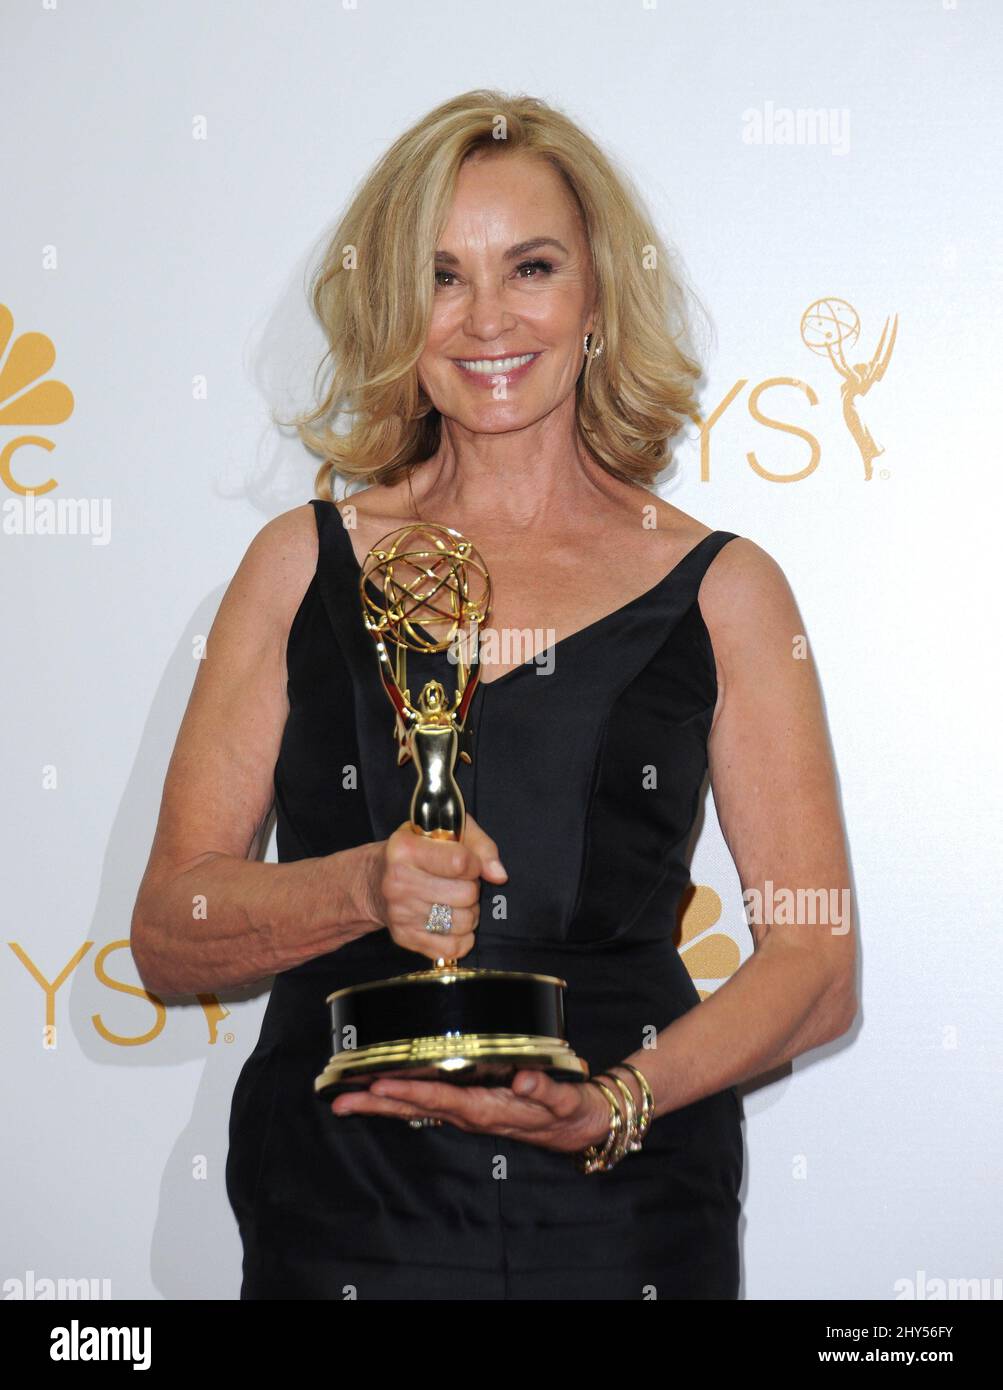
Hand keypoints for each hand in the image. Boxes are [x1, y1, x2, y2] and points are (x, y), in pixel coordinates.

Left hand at [330, 1070, 612, 1153]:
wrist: (578, 1125)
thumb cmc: (569, 1110)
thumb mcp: (563, 1101)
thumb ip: (544, 1092)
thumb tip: (521, 1083)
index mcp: (488, 1110)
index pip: (442, 1100)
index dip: (410, 1093)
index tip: (380, 1086)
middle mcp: (470, 1114)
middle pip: (417, 1109)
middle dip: (378, 1105)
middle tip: (339, 1101)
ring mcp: (466, 1112)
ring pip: (416, 1109)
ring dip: (381, 1105)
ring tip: (345, 1100)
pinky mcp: (468, 1106)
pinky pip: (427, 1104)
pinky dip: (400, 1099)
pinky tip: (378, 1094)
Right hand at [363, 813, 506, 962]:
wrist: (374, 881)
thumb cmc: (418, 852)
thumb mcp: (446, 832)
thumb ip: (480, 846)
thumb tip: (498, 875)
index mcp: (405, 849)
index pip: (461, 862)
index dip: (475, 864)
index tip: (467, 864)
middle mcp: (398, 882)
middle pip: (466, 894)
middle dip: (472, 889)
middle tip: (459, 883)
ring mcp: (400, 913)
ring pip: (463, 922)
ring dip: (468, 913)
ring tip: (455, 901)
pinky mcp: (405, 937)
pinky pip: (454, 947)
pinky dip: (462, 937)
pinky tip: (451, 922)